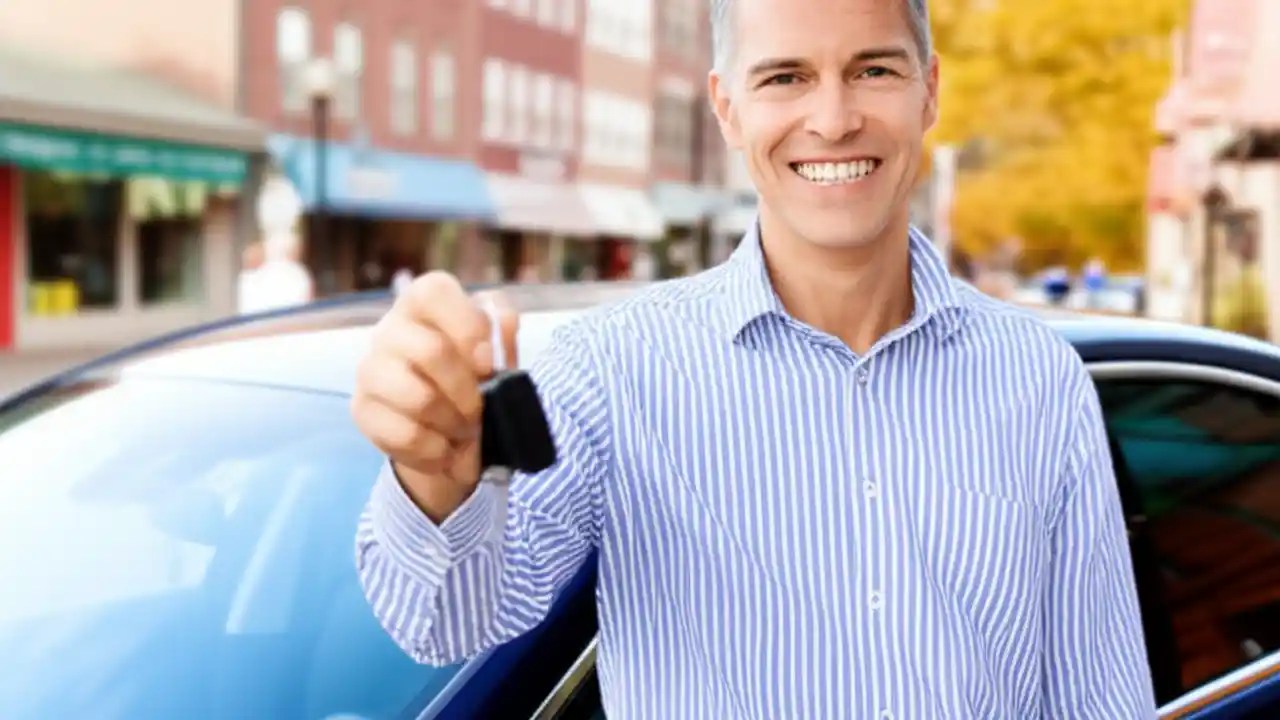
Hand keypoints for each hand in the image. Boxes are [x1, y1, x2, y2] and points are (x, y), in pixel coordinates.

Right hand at [351, 271, 518, 520]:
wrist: (447, 431)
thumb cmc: (474, 378)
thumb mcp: (499, 351)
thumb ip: (503, 331)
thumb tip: (499, 325)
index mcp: (423, 303)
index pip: (434, 292)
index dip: (467, 326)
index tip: (488, 362)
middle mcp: (390, 329)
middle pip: (431, 351)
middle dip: (467, 390)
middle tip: (480, 410)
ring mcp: (370, 368)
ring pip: (418, 398)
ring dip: (453, 423)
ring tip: (463, 431)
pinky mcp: (362, 408)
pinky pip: (405, 434)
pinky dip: (436, 449)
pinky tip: (444, 448)